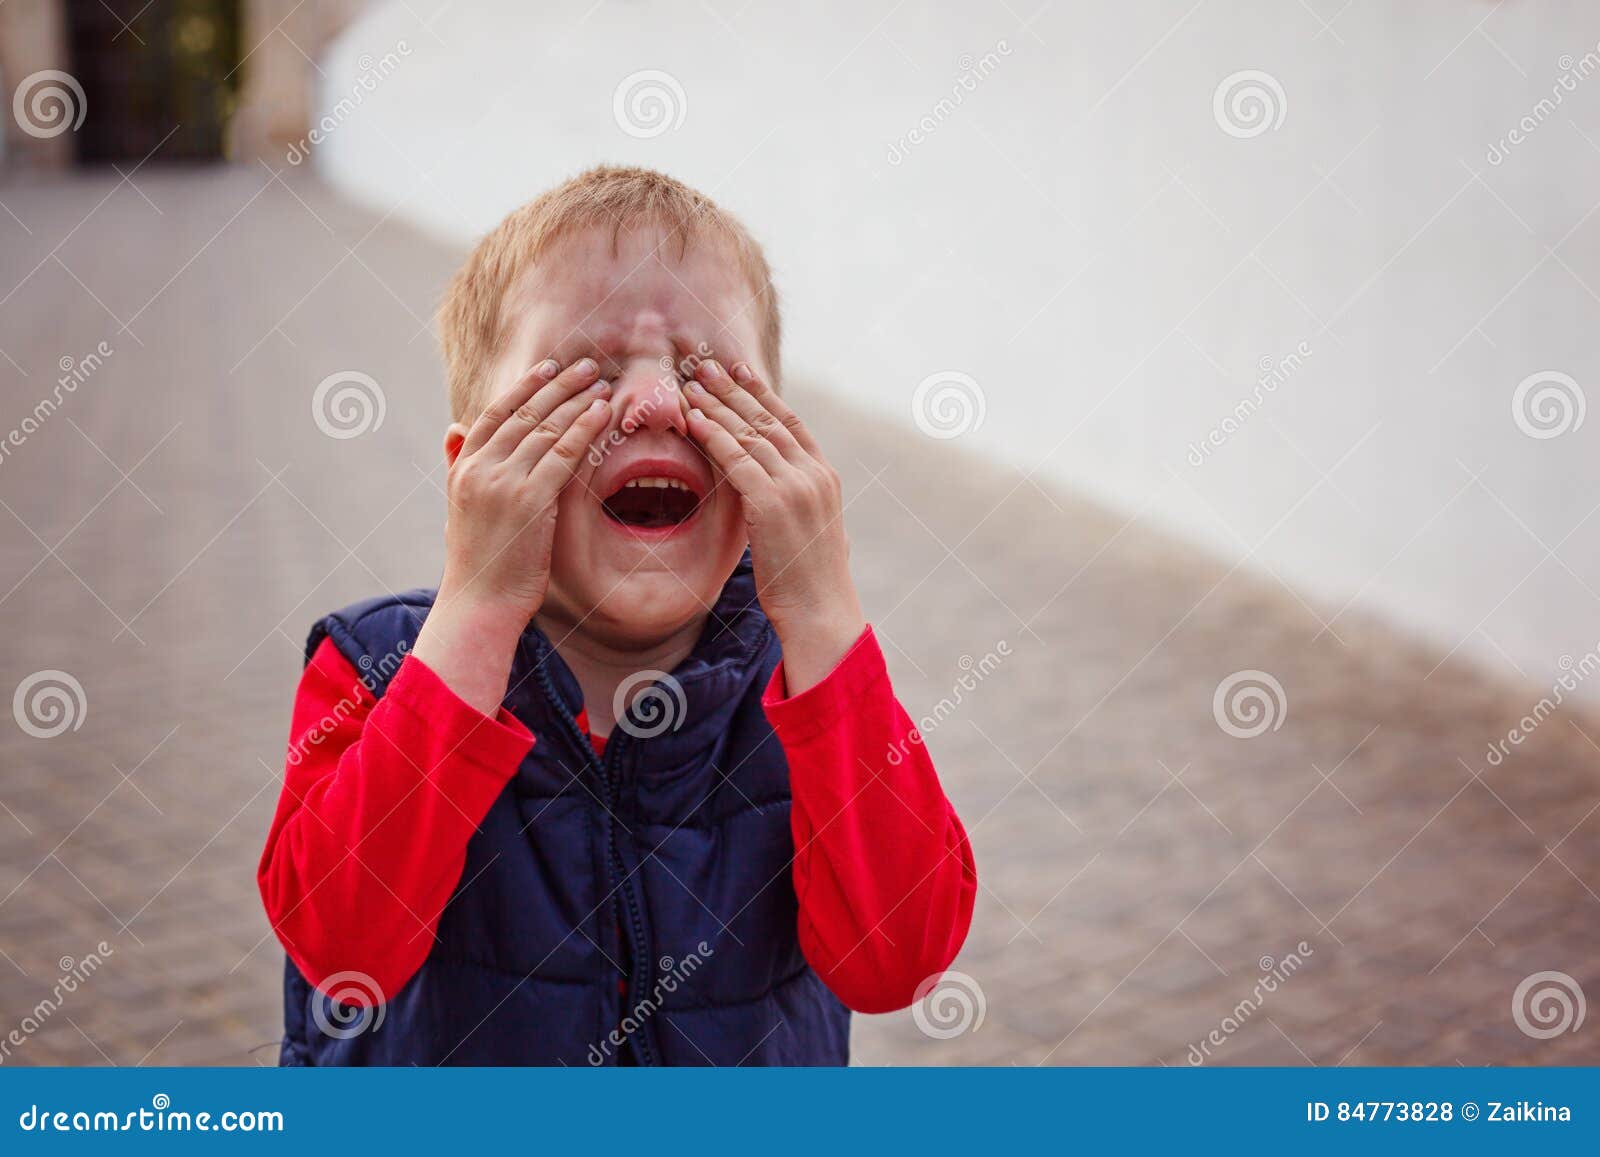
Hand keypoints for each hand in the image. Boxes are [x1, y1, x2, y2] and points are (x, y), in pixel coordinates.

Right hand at [412, 358, 611, 714]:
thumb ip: (459, 465)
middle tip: (589, 365)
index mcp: (464, 467)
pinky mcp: (530, 501)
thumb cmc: (478, 560)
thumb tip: (455, 428)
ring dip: (578, 402)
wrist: (479, 603)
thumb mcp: (459, 506)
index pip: (497, 412)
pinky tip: (604, 414)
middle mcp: (480, 468)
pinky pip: (564, 454)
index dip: (526, 386)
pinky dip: (586, 429)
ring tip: (603, 384)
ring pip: (547, 429)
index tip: (550, 367)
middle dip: (560, 386)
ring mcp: (504, 483)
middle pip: (526, 413)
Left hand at [683, 359, 865, 692]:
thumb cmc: (809, 581)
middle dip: (733, 389)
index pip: (790, 422)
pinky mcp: (771, 503)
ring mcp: (795, 486)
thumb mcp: (807, 530)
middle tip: (704, 365)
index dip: (761, 394)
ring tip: (689, 385)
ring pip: (748, 433)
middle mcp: (812, 474)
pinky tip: (692, 421)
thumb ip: (793, 501)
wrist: (821, 612)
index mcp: (824, 477)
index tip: (738, 372)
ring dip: (716, 406)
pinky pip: (735, 458)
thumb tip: (772, 491)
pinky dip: (712, 435)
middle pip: (766, 419)